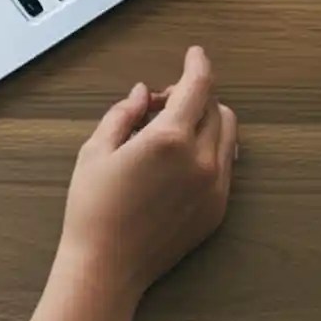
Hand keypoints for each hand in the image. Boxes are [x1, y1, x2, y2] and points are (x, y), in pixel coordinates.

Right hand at [57, 46, 238, 307]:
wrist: (107, 267)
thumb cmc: (92, 208)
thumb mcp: (95, 152)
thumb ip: (122, 115)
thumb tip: (141, 94)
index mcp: (168, 140)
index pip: (197, 88)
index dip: (197, 65)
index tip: (194, 53)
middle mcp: (201, 160)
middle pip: (216, 108)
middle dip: (194, 96)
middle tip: (160, 104)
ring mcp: (215, 187)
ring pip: (227, 135)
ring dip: (206, 121)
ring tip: (170, 132)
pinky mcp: (217, 209)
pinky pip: (225, 165)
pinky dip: (210, 150)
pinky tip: (179, 160)